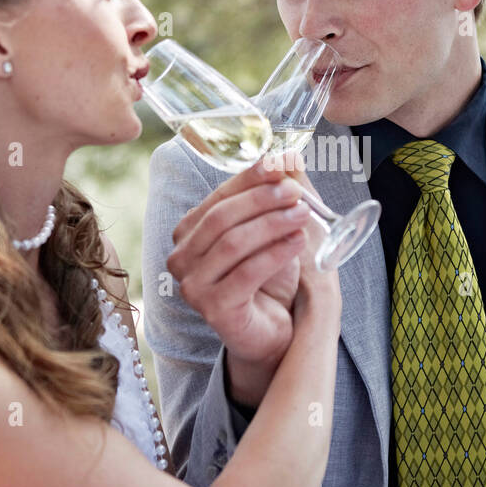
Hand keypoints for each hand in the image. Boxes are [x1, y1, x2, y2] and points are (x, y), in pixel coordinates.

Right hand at [167, 151, 314, 408]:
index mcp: (189, 232)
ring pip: (232, 243)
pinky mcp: (213, 310)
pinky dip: (275, 253)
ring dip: (272, 224)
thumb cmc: (268, 278)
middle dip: (262, 200)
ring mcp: (194, 287)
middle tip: (296, 193)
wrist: (272, 331)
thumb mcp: (272, 230)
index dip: (249, 178)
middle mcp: (182, 258)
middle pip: (221, 218)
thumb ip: (276, 194)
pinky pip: (246, 273)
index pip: (217, 196)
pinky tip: (298, 242)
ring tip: (303, 216)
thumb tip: (287, 155)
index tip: (280, 164)